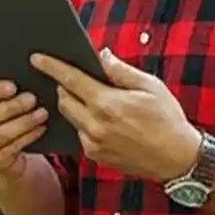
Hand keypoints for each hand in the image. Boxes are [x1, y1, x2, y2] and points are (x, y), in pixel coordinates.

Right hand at [0, 80, 48, 178]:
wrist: (6, 151)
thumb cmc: (5, 117)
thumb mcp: (0, 103)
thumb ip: (5, 93)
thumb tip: (24, 79)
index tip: (13, 86)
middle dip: (12, 107)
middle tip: (32, 98)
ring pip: (1, 134)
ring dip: (23, 122)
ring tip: (42, 113)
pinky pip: (12, 148)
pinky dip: (28, 137)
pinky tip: (41, 128)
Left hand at [31, 49, 200, 181]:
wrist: (178, 158)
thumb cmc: (167, 119)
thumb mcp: (149, 86)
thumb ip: (120, 70)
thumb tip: (101, 55)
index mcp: (107, 104)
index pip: (70, 80)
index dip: (51, 67)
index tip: (36, 58)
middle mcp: (95, 125)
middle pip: (64, 100)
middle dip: (65, 87)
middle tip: (75, 79)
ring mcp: (93, 143)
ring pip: (71, 118)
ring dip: (76, 106)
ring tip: (94, 99)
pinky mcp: (96, 156)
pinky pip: (81, 133)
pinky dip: (86, 123)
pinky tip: (104, 120)